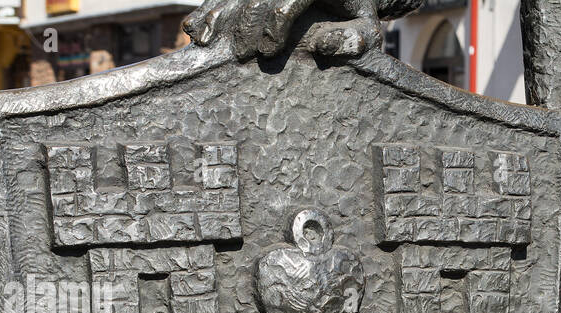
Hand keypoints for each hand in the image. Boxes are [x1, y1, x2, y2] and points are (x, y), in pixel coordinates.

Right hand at [184, 0, 418, 60]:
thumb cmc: (357, 13)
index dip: (275, 24)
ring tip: (202, 40)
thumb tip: (323, 48)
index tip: (267, 51)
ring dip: (216, 15)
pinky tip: (193, 30)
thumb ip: (354, 39)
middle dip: (246, 24)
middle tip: (241, 55)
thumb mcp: (366, 28)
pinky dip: (207, 10)